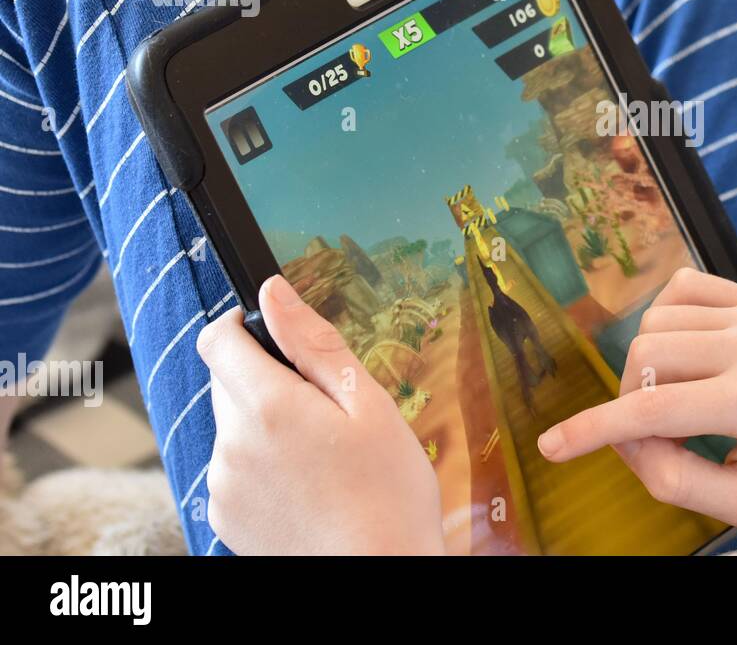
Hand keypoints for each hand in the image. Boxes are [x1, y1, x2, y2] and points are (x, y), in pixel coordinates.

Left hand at [197, 275, 443, 554]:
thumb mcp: (367, 403)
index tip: (270, 332)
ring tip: (321, 455)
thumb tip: (274, 292)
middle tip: (323, 408)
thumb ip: (314, 343)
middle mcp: (231, 444)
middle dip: (265, 379)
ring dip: (264, 424)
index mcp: (268, 406)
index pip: (217, 340)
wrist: (379, 575)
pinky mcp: (225, 517)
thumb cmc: (388, 493)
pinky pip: (234, 468)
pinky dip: (261, 464)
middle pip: (227, 383)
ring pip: (233, 427)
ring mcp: (223, 485)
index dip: (240, 325)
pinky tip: (306, 484)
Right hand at [536, 268, 736, 526]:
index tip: (552, 447)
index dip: (591, 430)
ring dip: (646, 360)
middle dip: (629, 398)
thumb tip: (624, 441)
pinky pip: (683, 286)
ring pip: (656, 318)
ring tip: (675, 399)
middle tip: (657, 435)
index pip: (647, 409)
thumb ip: (674, 478)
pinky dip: (666, 316)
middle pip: (644, 354)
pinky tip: (683, 353)